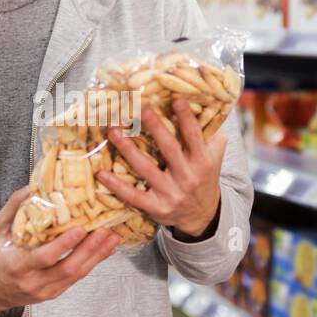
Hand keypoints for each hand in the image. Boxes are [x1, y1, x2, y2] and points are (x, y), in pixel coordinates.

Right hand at [0, 186, 120, 316]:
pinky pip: (77, 278)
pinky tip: (104, 250)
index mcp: (17, 265)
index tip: (81, 229)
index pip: (46, 257)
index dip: (65, 245)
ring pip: (77, 274)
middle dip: (90, 249)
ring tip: (112, 237)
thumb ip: (14, 208)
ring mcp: (46, 290)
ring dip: (97, 255)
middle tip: (106, 230)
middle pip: (68, 268)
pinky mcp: (55, 293)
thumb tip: (34, 186)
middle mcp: (33, 281)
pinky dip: (92, 263)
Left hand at [97, 98, 226, 239]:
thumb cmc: (203, 180)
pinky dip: (116, 185)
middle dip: (155, 127)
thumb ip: (213, 139)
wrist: (202, 217)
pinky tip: (102, 173)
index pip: (194, 136)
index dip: (186, 117)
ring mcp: (170, 194)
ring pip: (146, 169)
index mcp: (202, 163)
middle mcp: (187, 178)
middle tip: (141, 109)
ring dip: (128, 150)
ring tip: (114, 132)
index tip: (175, 99)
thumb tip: (214, 111)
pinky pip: (133, 195)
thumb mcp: (214, 161)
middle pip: (169, 148)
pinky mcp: (156, 207)